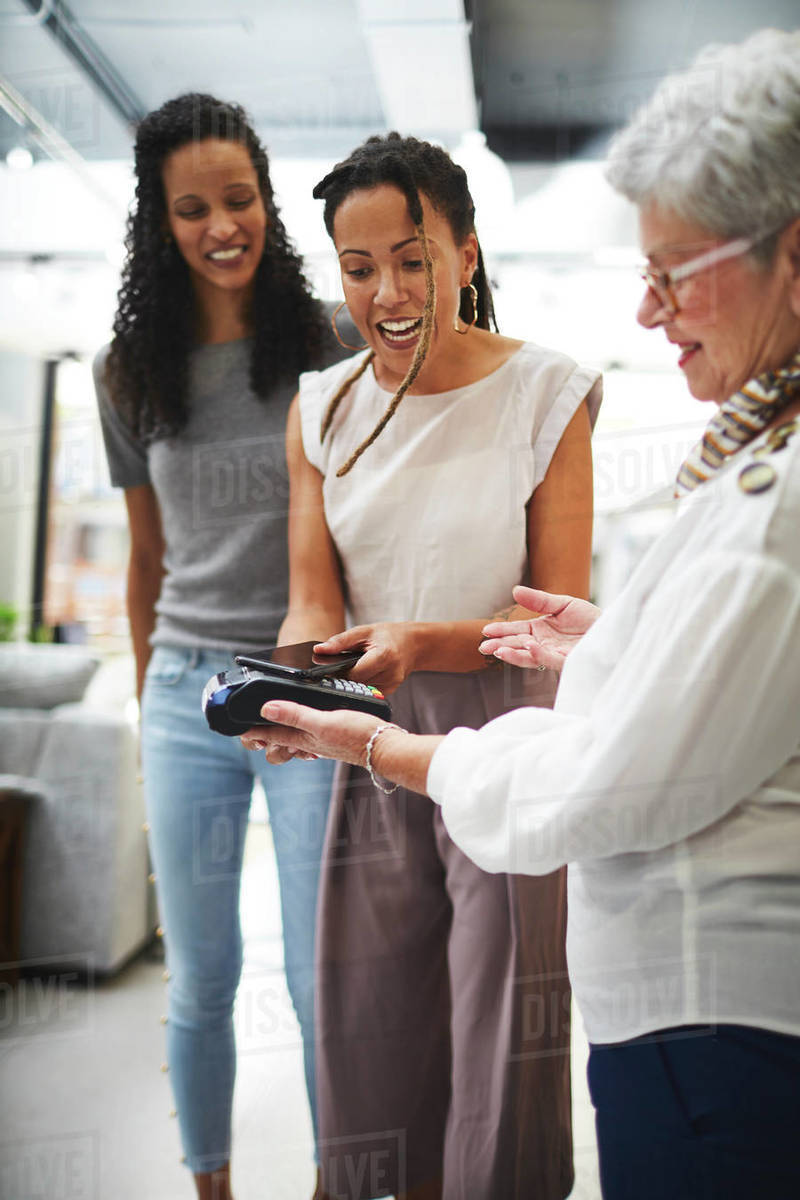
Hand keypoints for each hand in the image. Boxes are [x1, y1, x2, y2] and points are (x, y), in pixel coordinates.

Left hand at [240, 701, 386, 766]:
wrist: (386, 748)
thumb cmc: (358, 736)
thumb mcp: (324, 721)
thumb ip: (296, 714)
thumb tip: (266, 708)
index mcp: (304, 737)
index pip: (272, 734)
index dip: (253, 731)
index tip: (237, 730)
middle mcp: (310, 742)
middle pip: (281, 738)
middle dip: (265, 734)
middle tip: (251, 725)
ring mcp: (323, 741)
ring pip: (296, 736)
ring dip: (284, 730)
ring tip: (274, 721)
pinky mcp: (335, 738)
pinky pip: (311, 734)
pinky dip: (303, 728)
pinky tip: (308, 722)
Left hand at [314, 623, 419, 693]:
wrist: (413, 644)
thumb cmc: (388, 635)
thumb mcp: (363, 631)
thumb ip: (340, 641)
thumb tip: (319, 650)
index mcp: (384, 656)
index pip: (354, 673)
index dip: (340, 672)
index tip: (331, 669)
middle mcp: (391, 673)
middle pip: (357, 683)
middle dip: (346, 677)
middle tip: (342, 667)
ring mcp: (392, 684)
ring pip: (362, 689)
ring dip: (355, 681)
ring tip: (357, 667)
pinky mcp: (391, 691)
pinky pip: (369, 691)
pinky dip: (364, 683)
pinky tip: (366, 673)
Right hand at [479, 585, 600, 670]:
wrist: (613, 629)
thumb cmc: (589, 618)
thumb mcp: (562, 604)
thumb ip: (539, 600)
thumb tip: (515, 590)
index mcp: (540, 630)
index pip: (516, 631)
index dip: (501, 631)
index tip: (486, 631)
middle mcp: (543, 644)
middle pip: (518, 645)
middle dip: (501, 646)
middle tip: (484, 647)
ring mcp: (554, 654)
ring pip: (529, 656)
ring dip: (513, 654)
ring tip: (498, 651)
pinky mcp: (566, 662)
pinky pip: (549, 659)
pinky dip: (538, 654)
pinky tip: (528, 646)